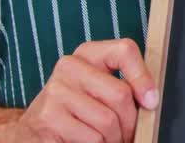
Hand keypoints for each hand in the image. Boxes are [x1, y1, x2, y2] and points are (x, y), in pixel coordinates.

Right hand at [12, 38, 157, 142]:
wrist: (32, 129)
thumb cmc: (77, 108)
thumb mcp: (99, 87)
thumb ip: (124, 85)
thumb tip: (152, 100)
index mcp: (88, 54)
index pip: (125, 51)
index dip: (143, 78)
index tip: (151, 101)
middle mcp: (69, 67)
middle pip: (121, 95)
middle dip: (129, 122)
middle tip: (126, 133)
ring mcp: (55, 92)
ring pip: (107, 121)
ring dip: (113, 138)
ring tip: (106, 138)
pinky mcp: (46, 119)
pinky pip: (91, 139)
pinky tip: (86, 142)